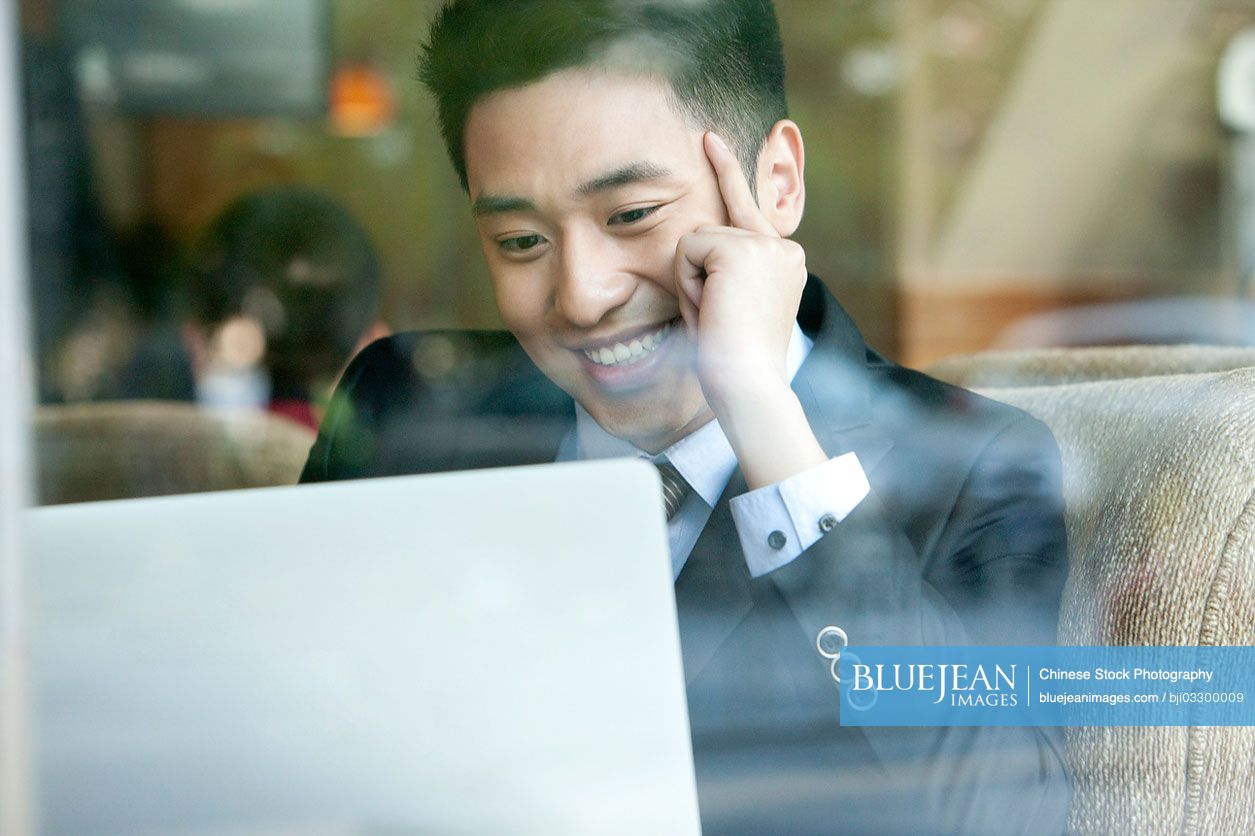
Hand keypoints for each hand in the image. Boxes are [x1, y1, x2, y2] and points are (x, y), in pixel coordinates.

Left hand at [674, 132, 807, 412]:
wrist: (749, 384)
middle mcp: (783, 247)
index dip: (727, 172)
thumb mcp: (733, 308)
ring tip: (714, 317)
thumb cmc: (735, 363)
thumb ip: (724, 273)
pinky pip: (686, 250)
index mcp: (786, 261)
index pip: (748, 208)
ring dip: (690, 284)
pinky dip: (687, 284)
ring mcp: (765, 245)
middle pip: (709, 230)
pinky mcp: (741, 248)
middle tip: (712, 315)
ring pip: (694, 241)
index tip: (711, 139)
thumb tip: (692, 246)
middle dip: (695, 276)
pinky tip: (710, 309)